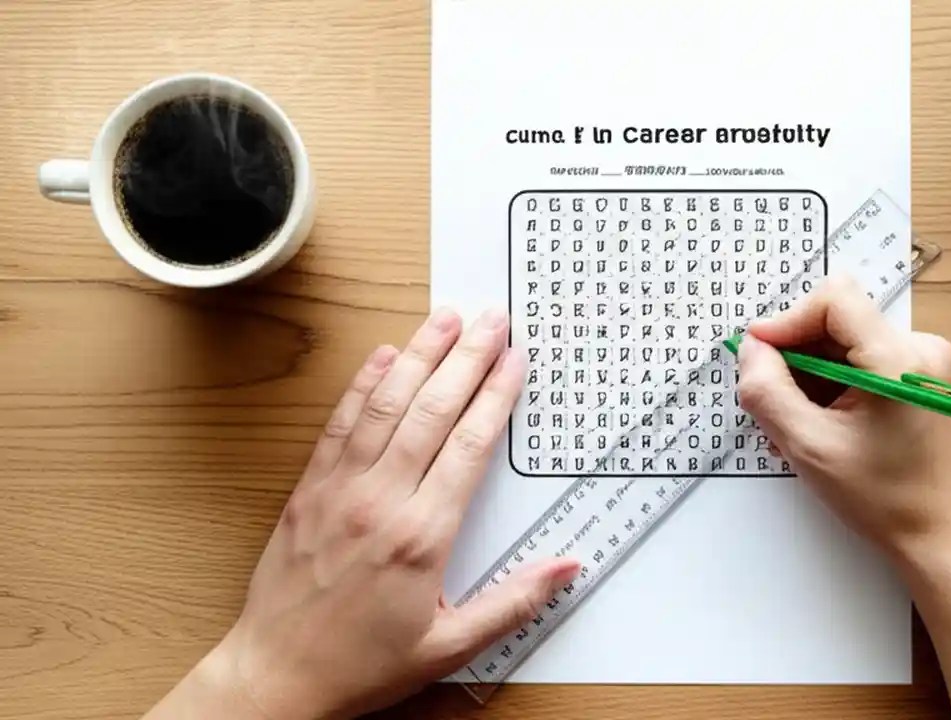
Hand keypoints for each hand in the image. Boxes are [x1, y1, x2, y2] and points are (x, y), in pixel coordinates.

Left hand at [147, 309, 578, 719]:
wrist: (277, 675)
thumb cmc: (362, 665)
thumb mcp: (451, 646)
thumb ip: (514, 602)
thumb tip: (568, 568)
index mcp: (422, 536)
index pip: (470, 445)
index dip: (496, 395)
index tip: (515, 360)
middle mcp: (381, 501)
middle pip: (432, 410)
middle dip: (467, 357)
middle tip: (491, 319)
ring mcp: (340, 490)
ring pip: (385, 405)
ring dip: (418, 356)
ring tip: (445, 319)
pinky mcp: (309, 490)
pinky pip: (339, 424)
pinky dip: (361, 385)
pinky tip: (382, 356)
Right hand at [735, 275, 950, 566]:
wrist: (942, 537)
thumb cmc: (887, 501)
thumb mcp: (810, 447)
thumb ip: (768, 392)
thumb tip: (750, 349)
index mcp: (900, 360)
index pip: (834, 299)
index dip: (787, 320)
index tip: (759, 353)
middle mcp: (921, 348)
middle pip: (838, 322)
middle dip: (796, 356)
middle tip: (772, 401)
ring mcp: (926, 363)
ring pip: (847, 343)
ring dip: (812, 376)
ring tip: (796, 425)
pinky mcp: (923, 379)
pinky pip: (864, 362)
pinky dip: (835, 385)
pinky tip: (823, 425)